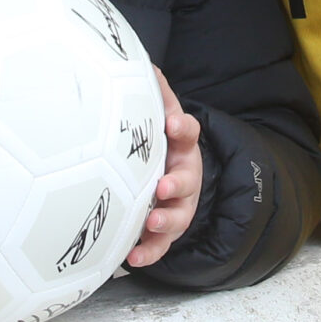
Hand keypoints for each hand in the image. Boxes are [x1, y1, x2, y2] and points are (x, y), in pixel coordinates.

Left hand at [124, 68, 202, 267]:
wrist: (170, 173)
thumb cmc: (157, 142)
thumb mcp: (157, 113)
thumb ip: (153, 92)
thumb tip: (144, 63)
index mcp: (181, 144)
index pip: (187, 131)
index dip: (181, 127)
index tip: (170, 124)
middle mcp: (185, 175)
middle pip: (188, 180)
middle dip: (177, 184)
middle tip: (163, 187)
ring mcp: (178, 205)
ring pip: (179, 217)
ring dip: (166, 221)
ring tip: (150, 222)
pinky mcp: (165, 230)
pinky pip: (160, 245)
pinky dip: (148, 252)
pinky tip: (131, 258)